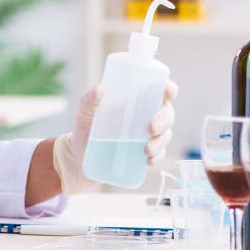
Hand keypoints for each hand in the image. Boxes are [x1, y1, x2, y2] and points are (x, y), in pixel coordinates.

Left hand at [52, 79, 178, 194]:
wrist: (80, 156)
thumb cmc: (86, 126)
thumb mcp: (84, 111)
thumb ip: (89, 99)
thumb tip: (100, 89)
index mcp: (135, 99)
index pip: (158, 90)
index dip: (168, 89)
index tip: (169, 93)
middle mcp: (146, 115)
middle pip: (167, 113)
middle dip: (164, 120)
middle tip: (150, 128)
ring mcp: (148, 135)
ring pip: (166, 134)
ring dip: (161, 141)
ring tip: (146, 149)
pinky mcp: (146, 153)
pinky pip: (160, 154)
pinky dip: (158, 157)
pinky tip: (149, 160)